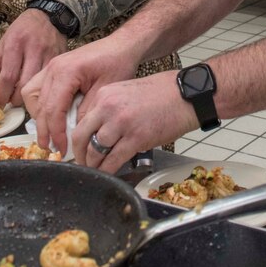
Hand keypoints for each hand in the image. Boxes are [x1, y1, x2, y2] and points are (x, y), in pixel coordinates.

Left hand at [0, 9, 66, 108]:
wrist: (47, 17)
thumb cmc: (20, 33)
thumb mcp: (1, 48)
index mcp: (15, 44)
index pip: (7, 77)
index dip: (1, 96)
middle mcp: (33, 48)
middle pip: (24, 84)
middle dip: (15, 99)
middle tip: (10, 102)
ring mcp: (49, 54)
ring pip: (38, 85)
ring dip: (28, 97)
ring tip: (22, 97)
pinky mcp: (60, 60)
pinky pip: (50, 81)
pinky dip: (41, 90)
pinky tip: (36, 90)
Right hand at [21, 34, 142, 157]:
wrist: (121, 45)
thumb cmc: (117, 63)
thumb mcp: (105, 91)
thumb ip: (86, 112)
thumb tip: (73, 133)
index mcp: (66, 72)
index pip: (53, 109)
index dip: (56, 133)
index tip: (63, 150)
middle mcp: (53, 68)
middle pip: (37, 103)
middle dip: (43, 128)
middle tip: (52, 147)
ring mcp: (51, 66)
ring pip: (31, 95)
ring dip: (38, 115)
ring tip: (50, 134)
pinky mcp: (53, 68)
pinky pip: (37, 88)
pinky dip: (42, 104)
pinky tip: (53, 117)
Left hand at [70, 71, 198, 173]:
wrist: (186, 95)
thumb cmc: (161, 93)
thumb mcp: (127, 92)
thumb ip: (110, 108)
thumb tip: (100, 130)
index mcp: (105, 95)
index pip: (82, 121)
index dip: (79, 139)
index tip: (80, 148)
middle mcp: (108, 108)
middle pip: (82, 137)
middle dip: (79, 154)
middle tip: (82, 163)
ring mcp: (121, 124)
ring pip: (95, 152)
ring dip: (93, 165)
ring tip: (96, 170)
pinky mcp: (136, 139)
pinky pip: (113, 161)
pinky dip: (108, 170)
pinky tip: (108, 174)